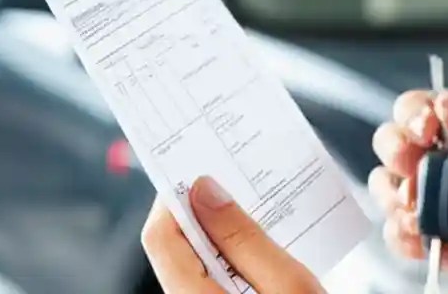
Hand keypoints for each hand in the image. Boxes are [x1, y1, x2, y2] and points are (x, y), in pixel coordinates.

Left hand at [142, 176, 322, 292]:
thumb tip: (206, 190)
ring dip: (223, 233)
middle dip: (203, 210)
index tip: (200, 166)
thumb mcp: (287, 283)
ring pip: (197, 262)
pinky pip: (216, 279)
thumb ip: (243, 236)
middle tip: (236, 181)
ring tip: (258, 212)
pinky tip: (264, 248)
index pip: (160, 236)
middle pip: (176, 248)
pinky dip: (235, 256)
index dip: (176, 196)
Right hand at [370, 90, 447, 293]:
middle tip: (415, 167)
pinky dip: (402, 234)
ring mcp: (438, 203)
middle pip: (392, 144)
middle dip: (395, 151)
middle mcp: (447, 166)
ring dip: (394, 195)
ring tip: (423, 208)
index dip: (412, 115)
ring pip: (386, 188)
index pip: (420, 110)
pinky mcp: (435, 242)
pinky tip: (427, 238)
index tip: (425, 131)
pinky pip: (397, 234)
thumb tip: (441, 102)